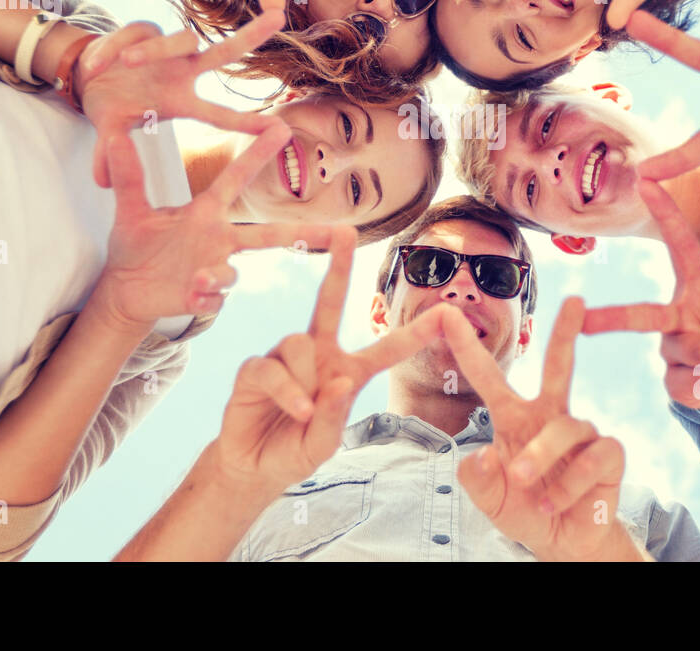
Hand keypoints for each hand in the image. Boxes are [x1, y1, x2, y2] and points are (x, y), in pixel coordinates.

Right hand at [76, 9, 286, 188]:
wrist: (86, 77)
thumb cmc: (113, 107)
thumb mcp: (111, 133)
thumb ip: (109, 156)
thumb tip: (99, 182)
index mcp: (182, 102)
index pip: (221, 115)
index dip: (248, 124)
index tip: (280, 130)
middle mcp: (183, 72)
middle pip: (225, 53)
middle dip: (251, 36)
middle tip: (278, 18)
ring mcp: (167, 49)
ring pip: (180, 40)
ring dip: (153, 52)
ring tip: (124, 63)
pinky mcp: (146, 28)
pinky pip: (137, 33)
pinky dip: (115, 47)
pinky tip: (95, 65)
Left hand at [98, 120, 333, 330]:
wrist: (124, 288)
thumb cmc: (134, 245)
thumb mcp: (130, 210)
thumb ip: (128, 176)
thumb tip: (115, 136)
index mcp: (204, 213)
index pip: (236, 179)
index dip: (257, 154)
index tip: (283, 128)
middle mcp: (217, 240)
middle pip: (267, 235)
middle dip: (303, 234)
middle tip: (340, 232)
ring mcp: (212, 269)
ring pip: (232, 272)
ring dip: (219, 276)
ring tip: (198, 279)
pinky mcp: (201, 298)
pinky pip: (211, 300)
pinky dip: (205, 300)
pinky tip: (192, 299)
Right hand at [212, 230, 455, 494]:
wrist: (253, 468)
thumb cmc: (295, 452)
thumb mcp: (323, 445)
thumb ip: (335, 418)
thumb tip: (339, 382)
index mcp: (348, 372)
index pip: (387, 349)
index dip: (415, 333)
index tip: (445, 314)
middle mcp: (319, 355)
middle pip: (330, 302)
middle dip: (338, 266)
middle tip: (347, 231)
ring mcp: (286, 357)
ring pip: (301, 342)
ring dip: (305, 381)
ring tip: (303, 413)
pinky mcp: (256, 368)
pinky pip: (272, 367)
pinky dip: (287, 391)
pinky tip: (295, 410)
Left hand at [442, 299, 632, 560]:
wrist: (562, 543)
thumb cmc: (525, 510)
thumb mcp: (490, 501)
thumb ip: (477, 480)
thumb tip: (483, 454)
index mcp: (513, 418)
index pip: (488, 377)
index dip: (466, 347)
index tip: (446, 314)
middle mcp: (549, 416)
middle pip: (560, 365)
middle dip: (566, 331)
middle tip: (575, 301)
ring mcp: (581, 432)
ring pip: (564, 426)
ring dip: (541, 456)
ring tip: (524, 483)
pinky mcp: (608, 454)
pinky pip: (594, 455)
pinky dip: (572, 482)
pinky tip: (558, 501)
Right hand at [583, 181, 699, 423]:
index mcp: (695, 286)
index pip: (679, 245)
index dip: (665, 214)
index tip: (646, 181)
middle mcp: (675, 317)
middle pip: (644, 316)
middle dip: (612, 318)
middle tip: (583, 319)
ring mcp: (671, 353)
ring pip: (698, 353)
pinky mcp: (676, 385)